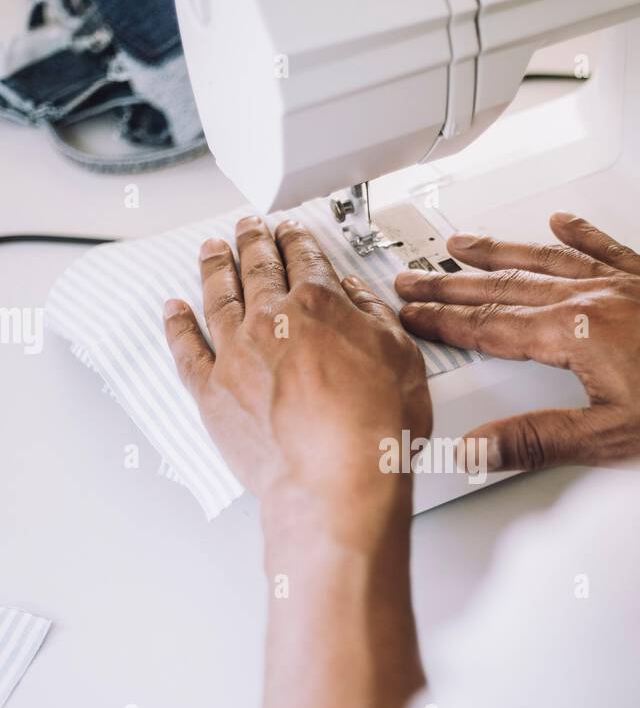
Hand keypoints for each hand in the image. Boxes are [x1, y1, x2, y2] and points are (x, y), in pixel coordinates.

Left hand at [163, 216, 431, 532]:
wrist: (335, 481)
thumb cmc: (373, 429)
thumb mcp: (400, 358)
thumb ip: (374, 317)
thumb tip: (357, 294)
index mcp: (318, 305)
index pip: (303, 260)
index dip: (297, 241)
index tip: (290, 232)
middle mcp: (271, 320)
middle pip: (257, 268)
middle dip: (252, 242)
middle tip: (248, 227)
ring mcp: (235, 354)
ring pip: (218, 297)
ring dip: (214, 268)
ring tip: (211, 250)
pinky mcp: (212, 391)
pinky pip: (185, 348)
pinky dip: (176, 324)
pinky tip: (172, 309)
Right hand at [396, 212, 639, 469]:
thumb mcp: (612, 441)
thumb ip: (538, 440)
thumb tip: (481, 448)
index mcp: (580, 335)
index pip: (493, 325)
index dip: (445, 319)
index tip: (412, 311)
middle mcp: (600, 300)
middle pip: (510, 286)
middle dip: (456, 282)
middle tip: (416, 276)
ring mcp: (630, 288)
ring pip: (550, 260)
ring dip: (501, 251)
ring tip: (464, 243)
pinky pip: (609, 249)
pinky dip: (579, 233)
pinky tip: (562, 221)